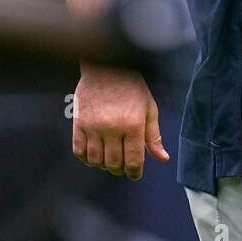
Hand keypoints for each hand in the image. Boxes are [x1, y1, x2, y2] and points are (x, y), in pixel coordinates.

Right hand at [72, 63, 169, 179]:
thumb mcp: (149, 108)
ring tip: (109, 161)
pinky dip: (86, 158)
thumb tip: (162, 158)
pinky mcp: (79, 123)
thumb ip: (154, 136)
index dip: (135, 172)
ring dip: (103, 165)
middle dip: (120, 170)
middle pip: (114, 163)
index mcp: (133, 125)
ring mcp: (93, 126)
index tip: (135, 174)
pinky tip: (93, 155)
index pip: (133, 160)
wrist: (107, 66)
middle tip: (123, 167)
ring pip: (96, 160)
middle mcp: (112, 128)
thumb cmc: (132, 86)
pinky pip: (79, 151)